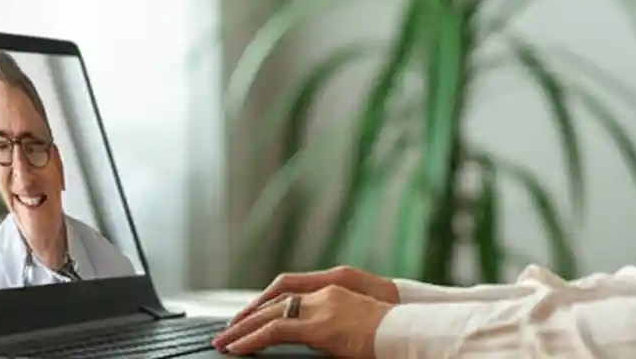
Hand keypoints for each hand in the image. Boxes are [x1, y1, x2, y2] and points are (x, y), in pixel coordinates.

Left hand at [211, 285, 392, 356]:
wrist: (412, 331)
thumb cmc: (394, 332)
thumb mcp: (359, 324)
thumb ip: (335, 326)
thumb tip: (320, 340)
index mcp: (335, 287)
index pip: (290, 289)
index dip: (265, 301)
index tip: (248, 314)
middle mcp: (325, 291)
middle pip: (275, 299)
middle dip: (248, 314)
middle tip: (227, 329)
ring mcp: (323, 307)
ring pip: (270, 313)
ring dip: (242, 327)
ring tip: (223, 341)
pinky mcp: (321, 327)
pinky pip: (276, 331)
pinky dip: (252, 338)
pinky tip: (237, 348)